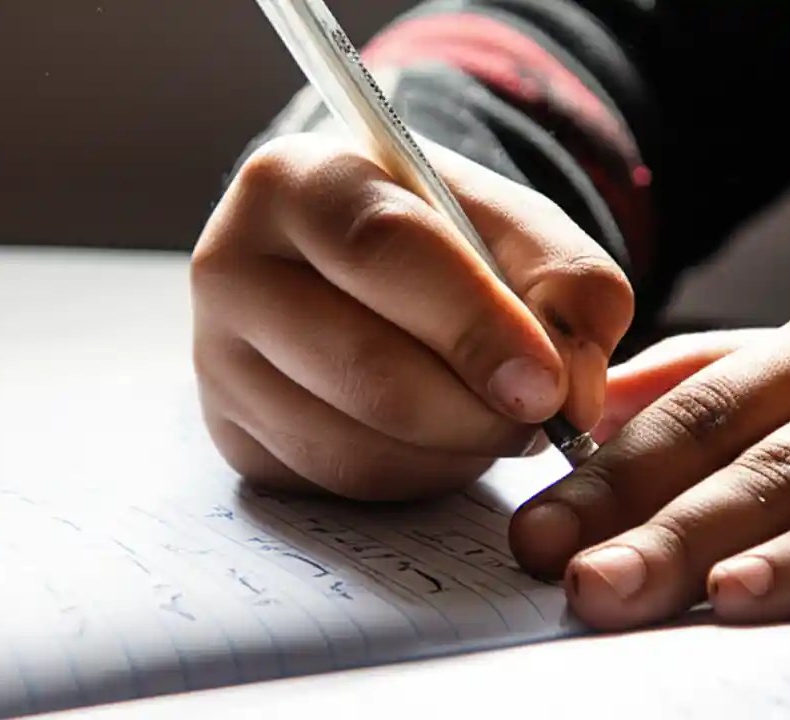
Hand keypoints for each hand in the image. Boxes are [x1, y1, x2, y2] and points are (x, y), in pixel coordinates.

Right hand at [192, 133, 632, 500]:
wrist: (355, 267)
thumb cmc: (437, 238)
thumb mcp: (512, 224)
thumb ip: (567, 281)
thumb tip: (571, 392)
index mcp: (293, 181)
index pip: (381, 250)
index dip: (474, 326)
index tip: (548, 386)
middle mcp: (232, 268)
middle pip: (365, 367)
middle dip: (476, 411)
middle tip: (543, 417)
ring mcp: (218, 361)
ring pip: (354, 446)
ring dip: (453, 451)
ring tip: (491, 415)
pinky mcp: (233, 435)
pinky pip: (340, 485)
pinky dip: (415, 475)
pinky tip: (440, 437)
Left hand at [508, 300, 789, 628]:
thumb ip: (728, 377)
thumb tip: (606, 405)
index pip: (681, 412)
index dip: (599, 470)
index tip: (529, 525)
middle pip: (717, 443)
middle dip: (619, 505)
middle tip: (540, 558)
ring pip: (787, 482)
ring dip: (688, 539)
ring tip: (608, 588)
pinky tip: (747, 594)